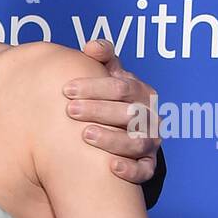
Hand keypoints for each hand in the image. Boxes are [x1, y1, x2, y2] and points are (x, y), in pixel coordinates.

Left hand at [62, 38, 159, 183]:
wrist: (116, 135)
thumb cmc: (107, 101)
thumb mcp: (107, 78)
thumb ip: (102, 59)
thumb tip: (92, 46)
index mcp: (141, 93)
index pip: (122, 87)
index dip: (95, 86)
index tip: (67, 89)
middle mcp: (149, 117)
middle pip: (129, 113)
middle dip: (99, 110)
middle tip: (70, 110)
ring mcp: (150, 142)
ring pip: (137, 142)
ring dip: (111, 138)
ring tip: (85, 135)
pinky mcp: (147, 165)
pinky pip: (144, 170)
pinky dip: (130, 169)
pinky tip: (111, 167)